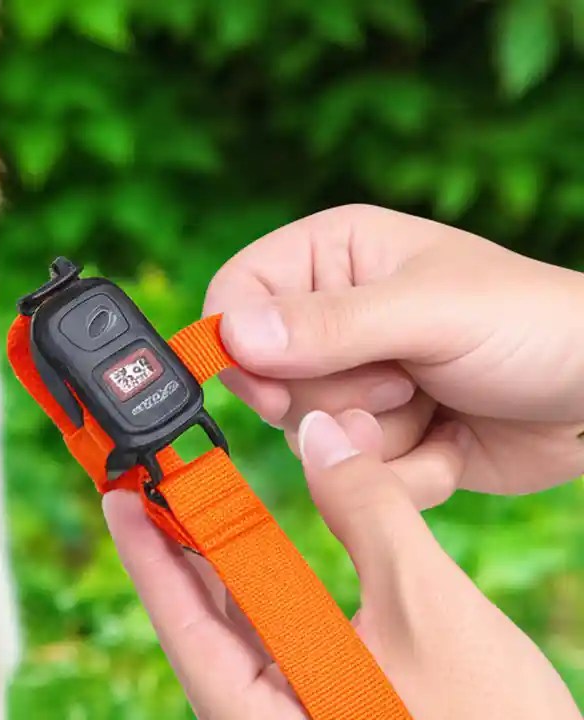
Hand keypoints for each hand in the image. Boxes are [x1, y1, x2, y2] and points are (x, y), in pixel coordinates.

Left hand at [103, 410, 579, 719]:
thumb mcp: (426, 607)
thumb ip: (369, 514)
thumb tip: (320, 436)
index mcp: (256, 710)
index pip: (178, 615)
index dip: (145, 548)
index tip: (120, 491)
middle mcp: (262, 715)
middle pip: (201, 619)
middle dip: (180, 543)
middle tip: (159, 474)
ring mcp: (296, 713)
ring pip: (240, 630)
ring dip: (224, 564)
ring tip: (202, 497)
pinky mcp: (328, 707)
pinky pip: (279, 643)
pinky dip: (270, 591)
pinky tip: (268, 553)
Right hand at [204, 204, 583, 504]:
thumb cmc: (533, 325)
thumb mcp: (428, 313)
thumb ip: (328, 325)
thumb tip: (230, 335)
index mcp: (333, 257)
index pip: (237, 294)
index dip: (240, 346)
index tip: (272, 387)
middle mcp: (332, 317)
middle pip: (266, 379)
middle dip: (337, 397)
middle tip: (403, 381)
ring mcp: (356, 380)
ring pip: (306, 433)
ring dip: (376, 437)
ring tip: (434, 404)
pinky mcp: (381, 438)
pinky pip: (349, 473)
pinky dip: (402, 472)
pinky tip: (449, 442)